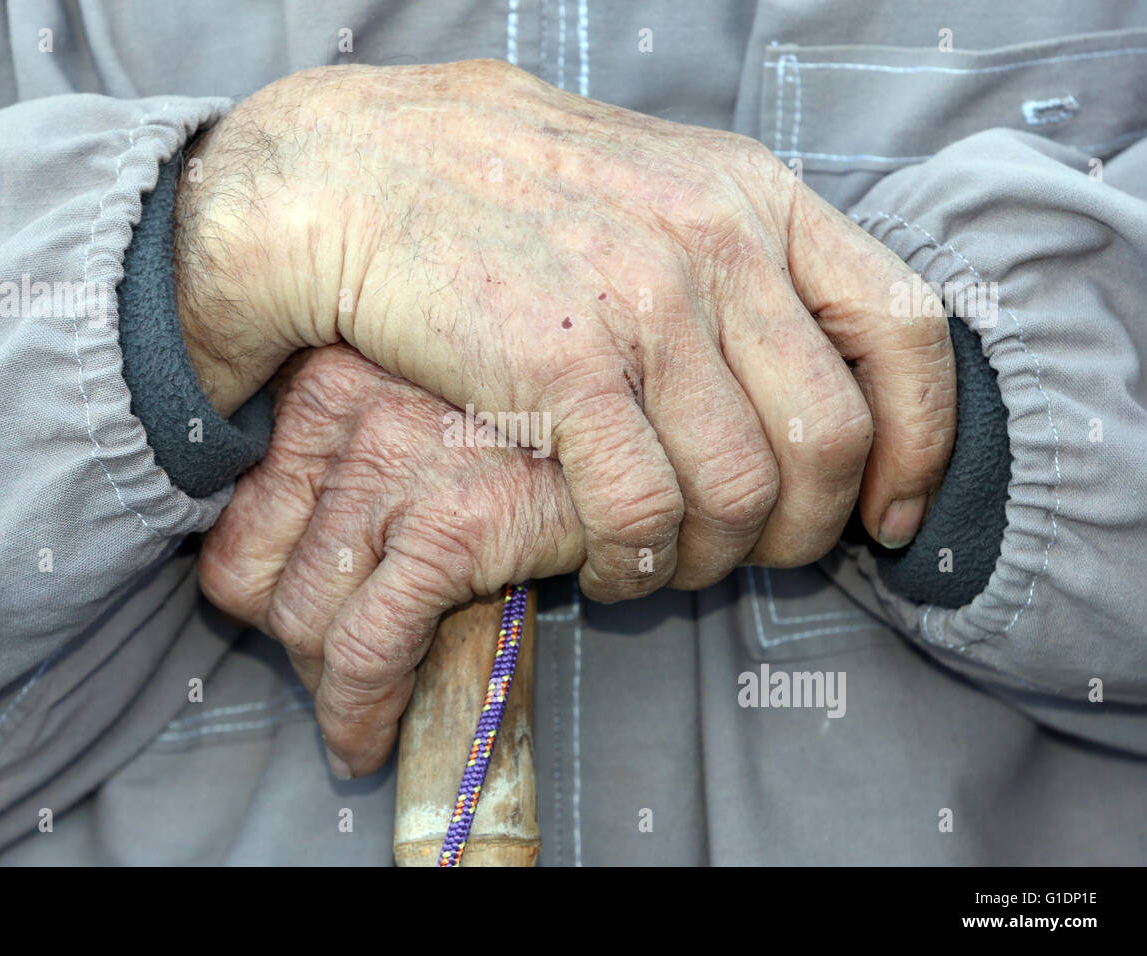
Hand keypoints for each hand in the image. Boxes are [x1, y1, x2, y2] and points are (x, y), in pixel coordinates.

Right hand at [176, 59, 954, 601]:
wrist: (350, 175)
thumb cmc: (493, 192)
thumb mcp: (648, 185)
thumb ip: (735, 263)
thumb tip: (800, 372)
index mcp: (754, 196)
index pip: (904, 329)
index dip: (919, 442)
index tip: (890, 511)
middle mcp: (718, 247)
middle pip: (830, 441)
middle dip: (802, 531)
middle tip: (744, 552)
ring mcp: (644, 307)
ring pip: (742, 494)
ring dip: (708, 559)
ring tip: (660, 558)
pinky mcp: (564, 370)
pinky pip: (646, 514)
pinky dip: (638, 562)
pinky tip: (607, 559)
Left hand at [198, 343, 582, 776]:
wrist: (649, 416)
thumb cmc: (537, 428)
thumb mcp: (425, 413)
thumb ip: (358, 461)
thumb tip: (307, 570)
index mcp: (326, 379)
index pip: (239, 514)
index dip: (264, 590)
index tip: (302, 624)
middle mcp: (343, 404)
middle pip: (256, 573)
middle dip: (294, 646)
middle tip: (339, 677)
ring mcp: (394, 461)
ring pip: (302, 618)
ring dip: (326, 688)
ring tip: (361, 712)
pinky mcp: (453, 520)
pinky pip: (368, 649)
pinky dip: (359, 713)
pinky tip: (370, 743)